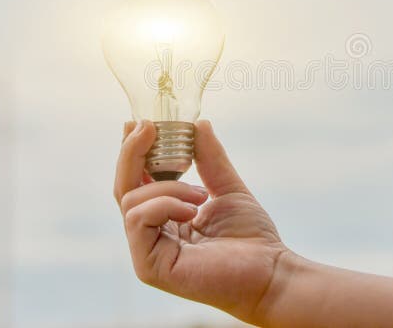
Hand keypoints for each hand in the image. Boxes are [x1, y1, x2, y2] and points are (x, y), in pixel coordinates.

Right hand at [114, 119, 289, 324]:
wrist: (269, 270)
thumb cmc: (251, 237)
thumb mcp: (227, 187)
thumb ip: (210, 158)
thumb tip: (198, 123)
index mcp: (164, 217)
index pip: (137, 181)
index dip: (133, 151)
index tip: (141, 122)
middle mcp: (151, 234)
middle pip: (123, 187)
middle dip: (132, 153)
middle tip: (149, 127)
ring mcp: (146, 251)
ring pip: (131, 200)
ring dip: (167, 185)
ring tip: (201, 194)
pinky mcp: (148, 266)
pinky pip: (138, 219)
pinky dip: (164, 204)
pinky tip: (193, 209)